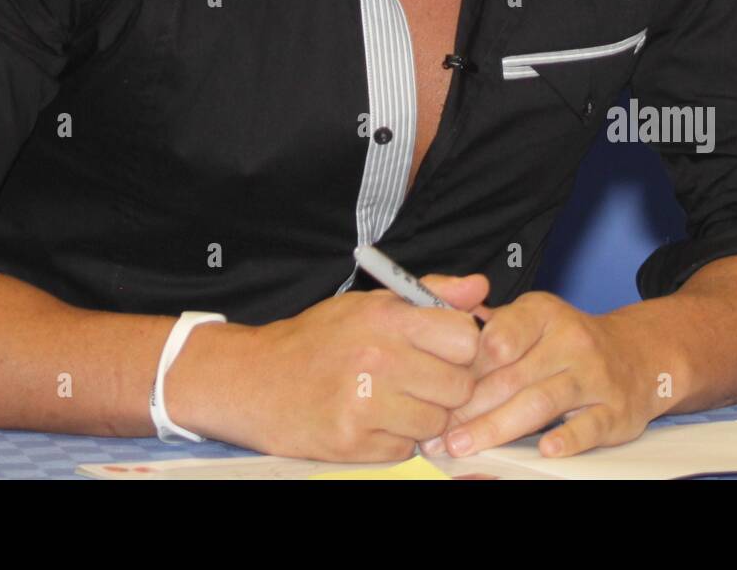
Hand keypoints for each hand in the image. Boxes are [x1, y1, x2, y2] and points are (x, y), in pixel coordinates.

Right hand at [217, 275, 482, 461]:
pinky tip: (372, 420)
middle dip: (446, 388)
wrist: (256, 379)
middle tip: (419, 381)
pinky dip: (395, 440)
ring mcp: (365, 403)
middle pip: (458, 386)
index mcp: (386, 317)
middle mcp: (378, 357)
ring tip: (392, 400)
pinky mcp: (352, 442)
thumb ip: (428, 294)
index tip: (445, 352)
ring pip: (435, 422)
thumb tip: (479, 288)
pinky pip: (406, 449)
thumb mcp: (369, 303)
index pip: (464, 337)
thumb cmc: (317, 339)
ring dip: (422, 417)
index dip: (461, 348)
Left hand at [422, 291, 661, 458]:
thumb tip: (439, 342)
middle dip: (468, 406)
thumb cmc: (566, 341)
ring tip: (463, 445)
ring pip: (540, 402)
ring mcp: (594, 375)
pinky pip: (588, 426)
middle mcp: (570, 339)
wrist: (636, 354)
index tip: (437, 388)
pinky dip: (567, 439)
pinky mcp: (615, 410)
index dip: (465, 366)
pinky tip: (544, 451)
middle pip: (510, 377)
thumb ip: (491, 329)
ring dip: (497, 427)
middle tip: (437, 431)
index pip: (498, 337)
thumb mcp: (532, 319)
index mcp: (543, 312)